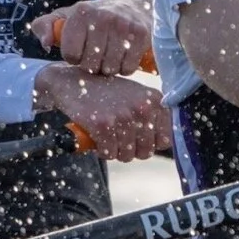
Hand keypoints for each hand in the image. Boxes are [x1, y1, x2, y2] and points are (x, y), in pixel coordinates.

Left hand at [31, 0, 152, 75]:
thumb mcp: (66, 17)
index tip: (80, 50)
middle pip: (90, 65)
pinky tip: (123, 58)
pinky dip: (125, 69)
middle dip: (91, 66)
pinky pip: (128, 68)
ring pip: (109, 69)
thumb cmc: (92, 19)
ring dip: (108, 69)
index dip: (74, 58)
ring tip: (109, 57)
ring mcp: (123, 25)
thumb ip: (45, 26)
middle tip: (96, 56)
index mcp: (81, 12)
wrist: (131, 8)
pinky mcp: (141, 35)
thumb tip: (46, 44)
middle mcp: (102, 16)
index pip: (70, 54)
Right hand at [33, 65, 170, 160]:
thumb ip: (153, 116)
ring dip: (114, 151)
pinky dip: (102, 151)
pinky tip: (97, 137)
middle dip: (131, 151)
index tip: (136, 138)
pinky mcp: (103, 124)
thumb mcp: (136, 96)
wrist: (73, 82)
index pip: (165, 140)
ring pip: (126, 156)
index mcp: (154, 100)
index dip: (149, 144)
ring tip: (107, 135)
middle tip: (118, 138)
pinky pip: (109, 153)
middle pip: (146, 152)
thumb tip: (165, 144)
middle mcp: (142, 107)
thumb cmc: (107, 93)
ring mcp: (123, 115)